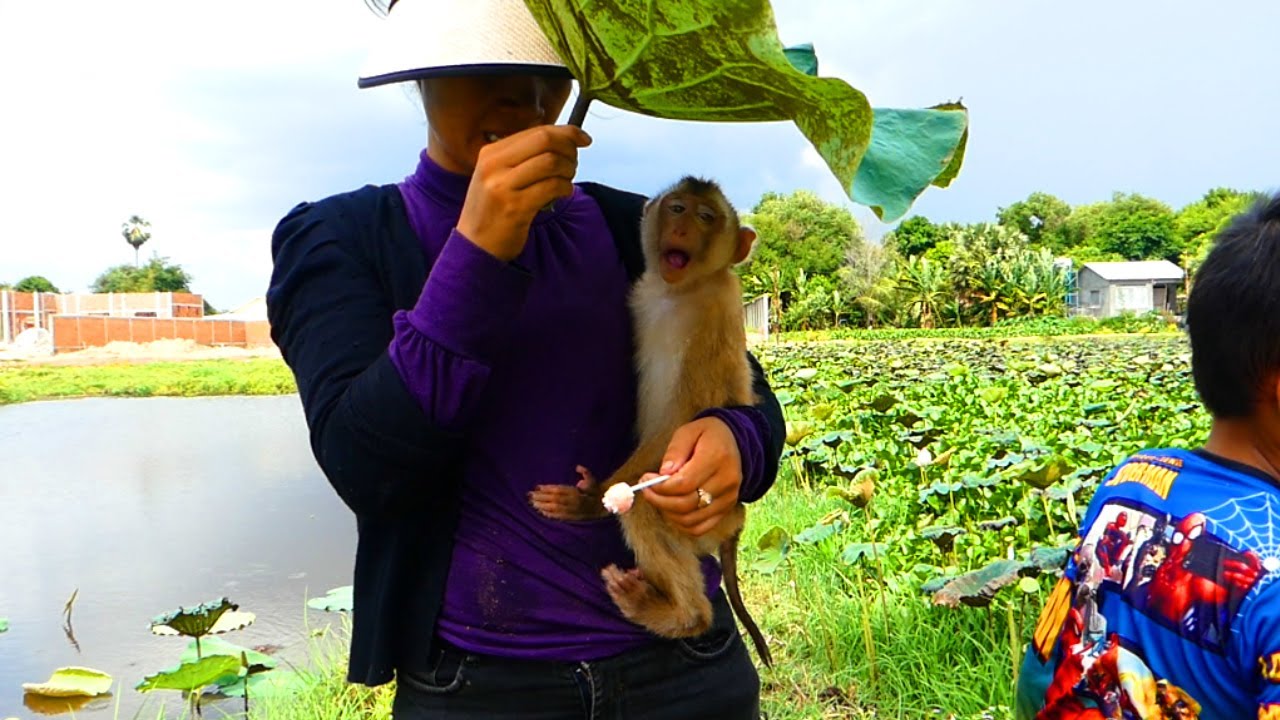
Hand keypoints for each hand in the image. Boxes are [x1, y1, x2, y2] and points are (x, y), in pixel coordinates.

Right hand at [457, 125, 591, 261]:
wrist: (475, 245)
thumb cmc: (493, 210)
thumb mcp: (497, 176)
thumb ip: (523, 157)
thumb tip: (564, 139)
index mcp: (491, 152)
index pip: (537, 131)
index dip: (567, 132)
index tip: (583, 139)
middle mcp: (494, 165)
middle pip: (545, 140)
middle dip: (569, 150)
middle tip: (573, 164)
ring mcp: (502, 186)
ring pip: (551, 162)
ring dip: (568, 170)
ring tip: (566, 181)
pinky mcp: (515, 207)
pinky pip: (552, 186)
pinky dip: (565, 188)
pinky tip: (562, 193)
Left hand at [641, 417, 741, 536]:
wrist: (735, 443)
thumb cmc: (707, 435)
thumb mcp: (688, 432)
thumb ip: (675, 451)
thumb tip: (663, 474)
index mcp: (717, 458)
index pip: (684, 483)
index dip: (660, 486)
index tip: (646, 479)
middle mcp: (726, 481)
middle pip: (686, 504)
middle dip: (659, 500)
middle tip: (646, 490)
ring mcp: (728, 499)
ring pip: (690, 519)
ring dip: (667, 512)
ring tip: (658, 497)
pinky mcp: (726, 509)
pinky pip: (700, 527)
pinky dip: (681, 523)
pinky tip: (672, 510)